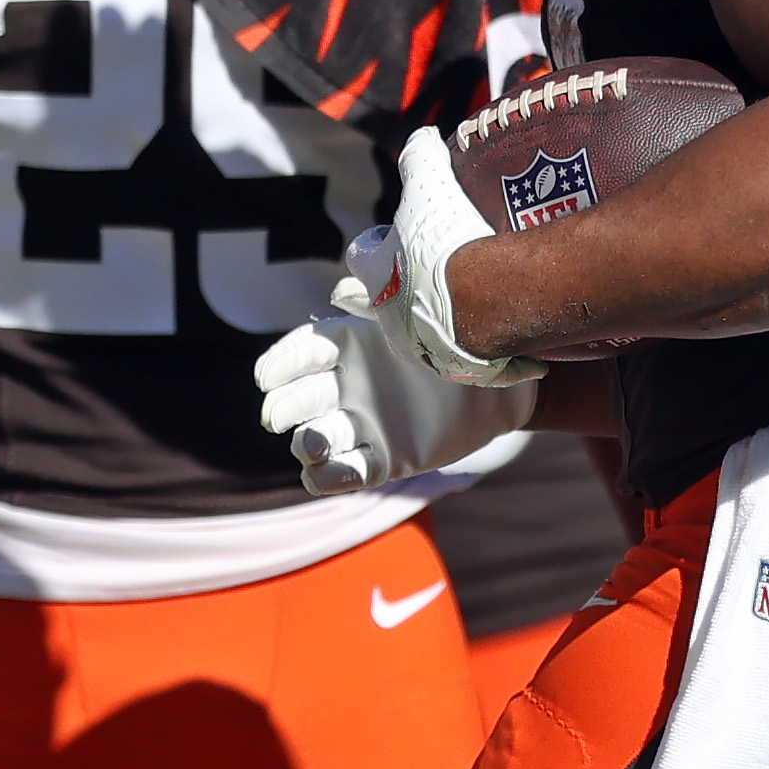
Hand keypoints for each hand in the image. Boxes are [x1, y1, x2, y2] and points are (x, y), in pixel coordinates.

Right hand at [257, 311, 541, 495]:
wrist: (501, 382)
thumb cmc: (454, 339)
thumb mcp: (415, 314)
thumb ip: (380, 300)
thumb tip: (339, 292)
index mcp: (348, 344)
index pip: (300, 353)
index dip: (280, 365)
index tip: (267, 377)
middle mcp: (347, 386)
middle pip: (300, 399)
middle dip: (284, 407)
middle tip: (278, 415)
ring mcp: (362, 424)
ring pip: (316, 440)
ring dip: (307, 443)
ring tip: (314, 440)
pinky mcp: (383, 459)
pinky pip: (346, 474)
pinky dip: (330, 477)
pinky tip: (326, 469)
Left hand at [345, 129, 546, 388]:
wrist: (485, 295)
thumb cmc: (449, 240)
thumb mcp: (430, 185)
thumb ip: (419, 157)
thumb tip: (423, 136)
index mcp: (381, 277)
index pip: (365, 258)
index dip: (378, 246)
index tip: (397, 238)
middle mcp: (397, 320)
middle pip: (396, 305)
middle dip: (415, 292)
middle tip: (444, 274)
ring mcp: (430, 349)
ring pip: (436, 338)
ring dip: (453, 325)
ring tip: (480, 308)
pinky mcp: (466, 370)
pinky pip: (483, 366)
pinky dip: (498, 358)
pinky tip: (517, 350)